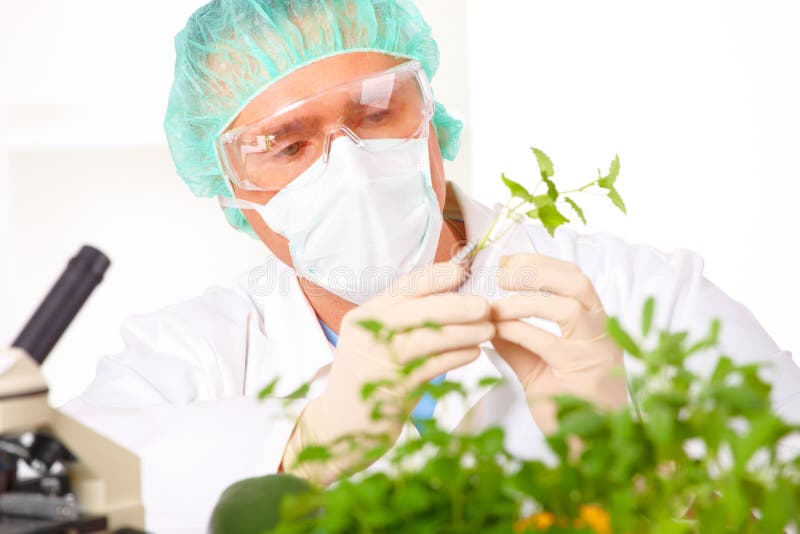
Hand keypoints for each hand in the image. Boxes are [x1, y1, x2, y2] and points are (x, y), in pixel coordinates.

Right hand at [282, 261, 494, 484]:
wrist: (339, 427)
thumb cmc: (367, 380)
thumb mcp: (376, 342)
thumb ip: (404, 321)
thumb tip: (452, 297)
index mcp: (363, 317)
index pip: (403, 286)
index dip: (435, 276)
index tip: (462, 271)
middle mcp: (367, 334)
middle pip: (417, 310)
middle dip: (456, 304)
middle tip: (485, 305)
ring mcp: (377, 362)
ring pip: (426, 337)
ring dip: (462, 332)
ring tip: (487, 329)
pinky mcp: (390, 389)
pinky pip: (431, 367)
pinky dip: (456, 357)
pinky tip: (474, 353)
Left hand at [490, 253, 627, 433]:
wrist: (590, 449)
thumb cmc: (569, 406)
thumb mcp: (538, 367)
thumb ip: (516, 343)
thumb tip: (487, 321)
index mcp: (593, 323)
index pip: (573, 277)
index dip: (540, 263)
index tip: (507, 261)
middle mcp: (601, 331)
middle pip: (577, 282)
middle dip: (537, 270)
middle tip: (502, 273)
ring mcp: (596, 351)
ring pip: (567, 308)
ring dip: (525, 301)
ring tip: (495, 307)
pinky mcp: (584, 374)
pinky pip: (551, 343)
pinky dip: (521, 331)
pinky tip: (499, 331)